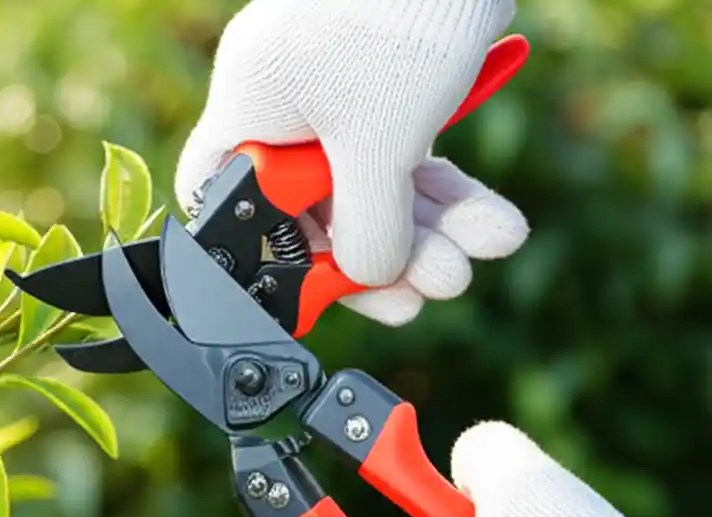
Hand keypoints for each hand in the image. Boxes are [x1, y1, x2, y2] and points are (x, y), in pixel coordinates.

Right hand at [178, 0, 528, 324]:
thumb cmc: (399, 14)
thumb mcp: (383, 143)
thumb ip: (370, 228)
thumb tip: (373, 277)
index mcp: (247, 110)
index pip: (222, 201)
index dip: (261, 255)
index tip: (315, 290)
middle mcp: (283, 106)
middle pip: (315, 210)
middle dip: (383, 253)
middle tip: (433, 286)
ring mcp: (337, 97)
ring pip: (371, 189)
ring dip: (429, 231)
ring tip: (483, 251)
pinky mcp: (389, 90)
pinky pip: (405, 159)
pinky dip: (446, 193)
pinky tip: (493, 221)